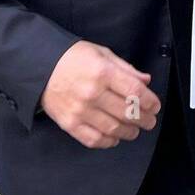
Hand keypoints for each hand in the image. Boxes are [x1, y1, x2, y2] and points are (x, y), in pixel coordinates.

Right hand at [39, 41, 160, 148]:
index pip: (135, 92)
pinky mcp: (69, 124)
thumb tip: (146, 81)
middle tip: (149, 121)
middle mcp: (92, 93)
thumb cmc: (72, 57)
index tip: (155, 106)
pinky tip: (115, 137)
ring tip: (135, 130)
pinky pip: (94, 139)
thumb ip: (125, 68)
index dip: (150, 102)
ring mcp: (80, 110)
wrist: (39, 67)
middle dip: (144, 119)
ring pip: (113, 128)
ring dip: (130, 132)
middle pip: (127, 112)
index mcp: (103, 72)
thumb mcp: (102, 53)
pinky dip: (108, 142)